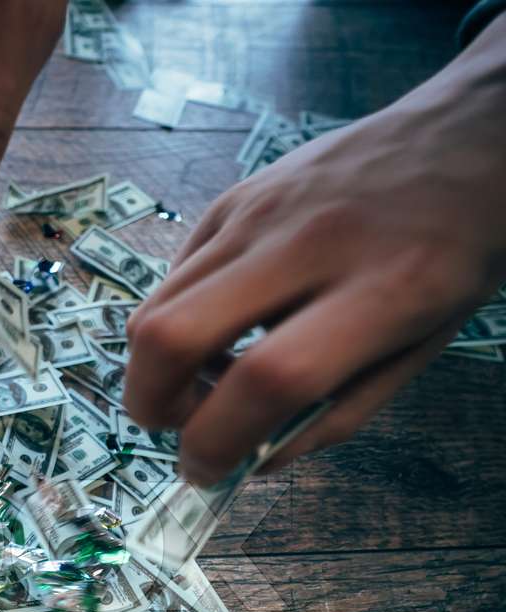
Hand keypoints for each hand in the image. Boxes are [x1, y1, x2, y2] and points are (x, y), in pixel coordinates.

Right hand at [124, 17, 505, 484]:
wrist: (466, 135)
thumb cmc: (457, 252)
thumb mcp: (425, 345)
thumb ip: (342, 411)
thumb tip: (256, 460)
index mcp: (385, 291)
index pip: (270, 378)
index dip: (219, 440)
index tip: (206, 471)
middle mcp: (310, 243)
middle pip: (176, 335)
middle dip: (150, 404)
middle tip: (175, 427)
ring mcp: (261, 212)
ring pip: (156, 307)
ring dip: (157, 367)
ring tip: (203, 383)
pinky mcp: (234, 197)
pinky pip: (176, 277)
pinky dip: (178, 321)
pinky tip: (219, 330)